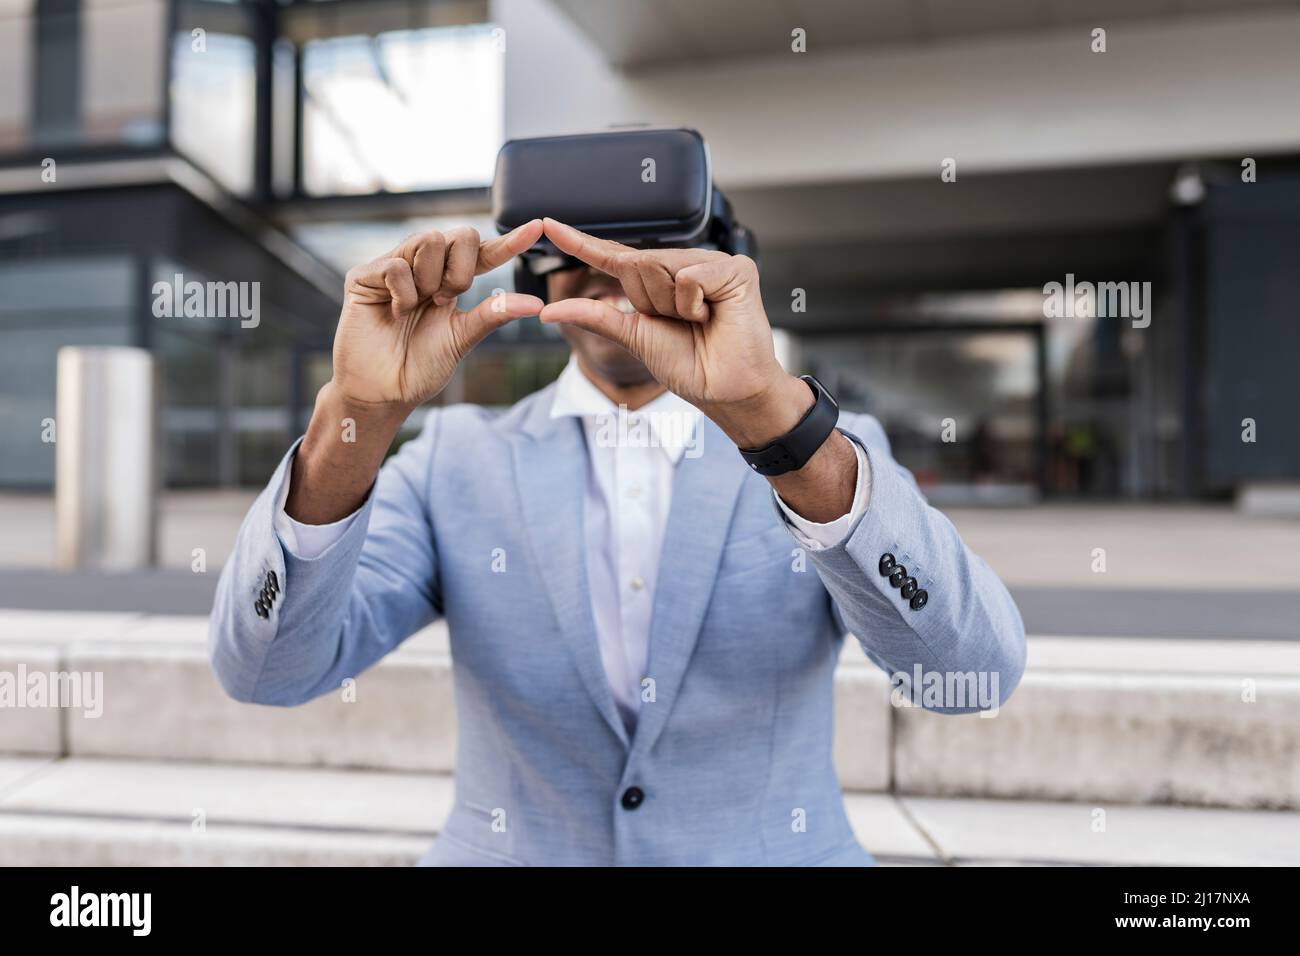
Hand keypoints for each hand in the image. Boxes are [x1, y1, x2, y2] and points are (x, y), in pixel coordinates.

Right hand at [332, 221, 544, 409]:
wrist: (382, 392)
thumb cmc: (420, 367)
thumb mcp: (463, 338)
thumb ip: (494, 315)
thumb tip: (537, 303)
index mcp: (450, 280)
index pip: (484, 254)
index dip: (509, 241)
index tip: (537, 228)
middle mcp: (424, 266)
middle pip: (460, 235)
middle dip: (461, 270)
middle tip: (444, 301)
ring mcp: (394, 266)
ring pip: (428, 239)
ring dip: (430, 280)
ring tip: (416, 308)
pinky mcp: (364, 275)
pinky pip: (396, 265)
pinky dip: (402, 293)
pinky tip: (394, 313)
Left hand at [537, 218, 808, 446]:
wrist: (726, 390)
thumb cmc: (690, 367)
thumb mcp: (634, 337)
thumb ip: (596, 317)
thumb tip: (548, 310)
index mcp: (661, 280)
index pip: (616, 256)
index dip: (583, 242)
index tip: (548, 225)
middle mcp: (686, 264)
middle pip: (638, 261)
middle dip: (648, 300)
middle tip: (679, 324)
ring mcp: (713, 263)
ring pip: (660, 266)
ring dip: (671, 306)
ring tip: (699, 322)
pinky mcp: (736, 269)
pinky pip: (690, 276)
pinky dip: (692, 304)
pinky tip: (713, 316)